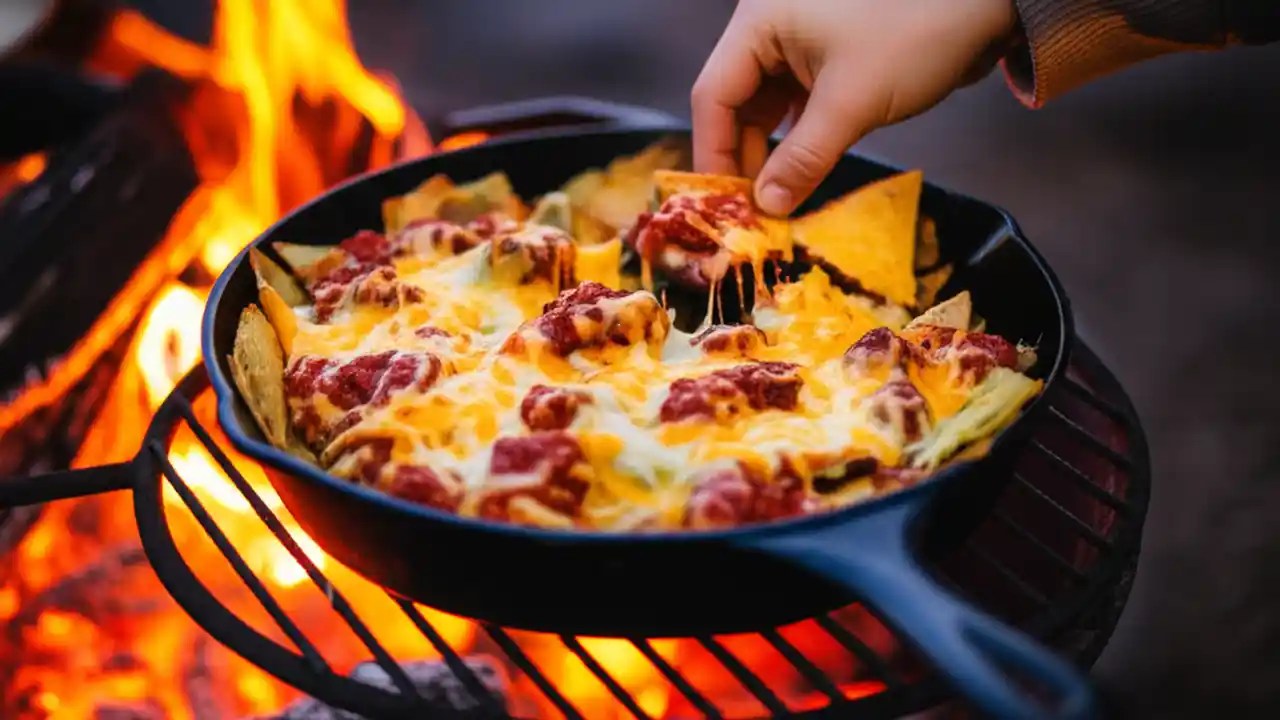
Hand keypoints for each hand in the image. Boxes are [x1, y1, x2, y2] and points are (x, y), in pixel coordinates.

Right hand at [692, 0, 1019, 215]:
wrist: (988, 2)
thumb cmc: (915, 34)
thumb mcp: (851, 105)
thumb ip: (803, 160)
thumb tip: (767, 208)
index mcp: (761, 22)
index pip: (714, 95)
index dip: (715, 154)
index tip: (723, 204)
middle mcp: (772, 27)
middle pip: (735, 101)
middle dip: (745, 158)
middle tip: (753, 212)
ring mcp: (801, 40)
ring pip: (766, 106)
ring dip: (772, 153)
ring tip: (778, 201)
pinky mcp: (830, 56)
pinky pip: (797, 103)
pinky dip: (798, 139)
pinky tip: (802, 174)